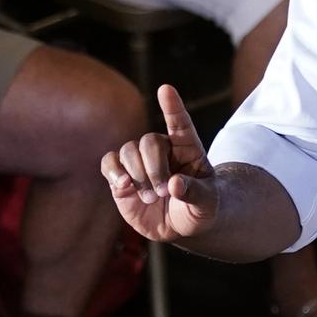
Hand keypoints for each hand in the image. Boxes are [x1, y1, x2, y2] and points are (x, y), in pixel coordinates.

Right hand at [101, 83, 217, 243]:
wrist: (181, 225)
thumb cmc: (199, 208)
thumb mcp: (207, 204)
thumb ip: (195, 193)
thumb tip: (175, 185)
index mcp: (187, 148)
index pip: (180, 123)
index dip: (172, 107)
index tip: (166, 90)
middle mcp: (161, 150)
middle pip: (148, 141)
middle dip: (154, 167)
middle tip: (164, 191)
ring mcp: (139, 162)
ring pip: (128, 151)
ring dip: (138, 175)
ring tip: (151, 197)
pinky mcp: (121, 178)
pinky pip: (109, 164)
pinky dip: (114, 172)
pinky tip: (124, 185)